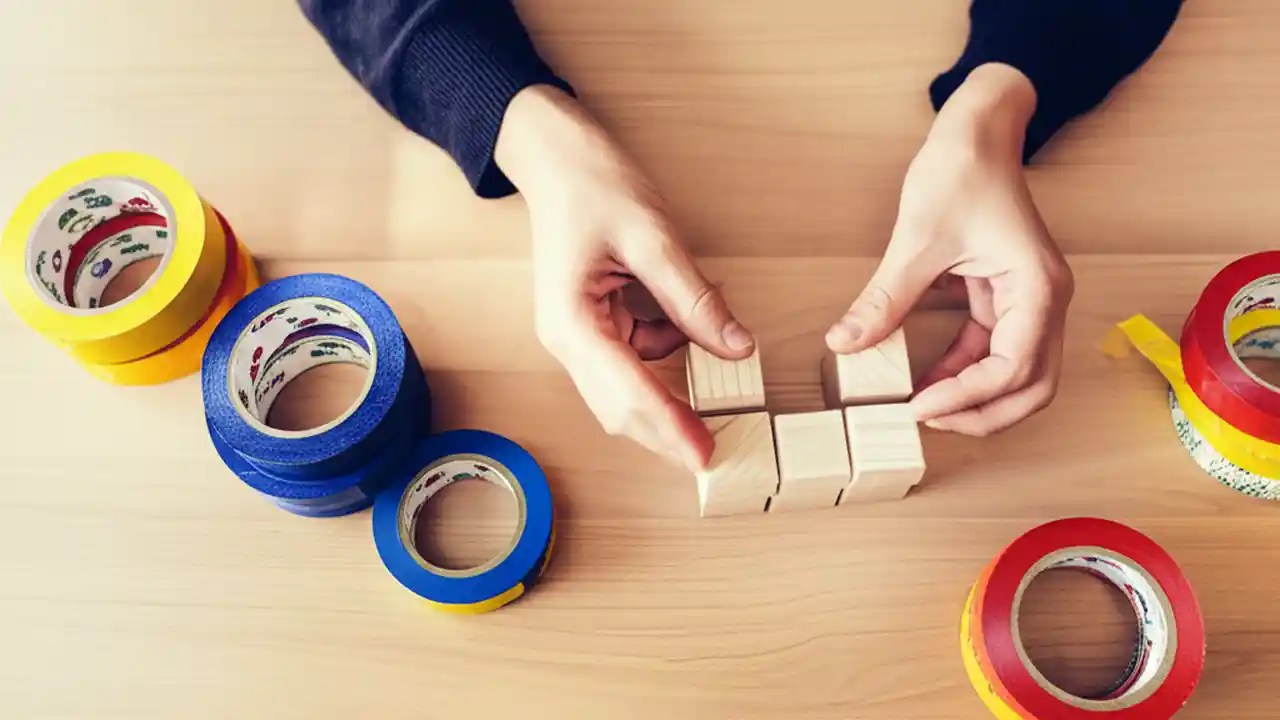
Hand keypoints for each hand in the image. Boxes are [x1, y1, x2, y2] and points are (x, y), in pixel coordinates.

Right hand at [497, 86, 755, 468]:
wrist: (555, 157)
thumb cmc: (592, 186)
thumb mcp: (652, 237)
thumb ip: (694, 299)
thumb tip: (737, 346)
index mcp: (571, 322)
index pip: (625, 391)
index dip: (667, 427)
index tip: (701, 454)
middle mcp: (567, 340)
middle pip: (618, 407)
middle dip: (665, 432)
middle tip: (712, 454)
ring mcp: (576, 335)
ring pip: (624, 388)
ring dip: (666, 398)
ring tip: (711, 404)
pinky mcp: (591, 325)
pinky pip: (632, 358)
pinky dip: (664, 355)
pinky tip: (686, 330)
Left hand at [826, 64, 1073, 435]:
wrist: (978, 130)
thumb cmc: (962, 170)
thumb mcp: (917, 240)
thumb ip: (885, 299)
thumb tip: (845, 343)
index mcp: (1038, 289)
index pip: (1012, 368)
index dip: (965, 397)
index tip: (917, 408)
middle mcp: (1045, 301)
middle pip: (1032, 386)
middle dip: (982, 413)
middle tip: (926, 423)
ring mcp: (1031, 300)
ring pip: (1017, 375)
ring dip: (975, 398)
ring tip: (922, 408)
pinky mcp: (1008, 296)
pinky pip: (994, 350)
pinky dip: (964, 372)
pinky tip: (926, 381)